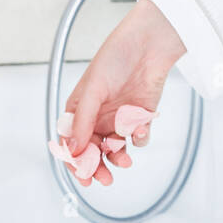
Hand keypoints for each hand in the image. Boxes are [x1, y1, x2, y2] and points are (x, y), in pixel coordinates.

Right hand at [61, 0, 186, 187]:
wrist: (150, 44)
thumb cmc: (116, 57)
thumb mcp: (93, 89)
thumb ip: (83, 120)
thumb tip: (72, 149)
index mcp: (79, 109)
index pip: (72, 142)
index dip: (75, 162)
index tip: (83, 177)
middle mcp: (98, 116)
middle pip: (93, 151)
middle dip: (97, 166)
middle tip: (105, 178)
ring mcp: (120, 117)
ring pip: (116, 148)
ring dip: (118, 157)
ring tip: (125, 160)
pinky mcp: (141, 116)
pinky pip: (138, 137)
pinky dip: (139, 137)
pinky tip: (140, 128)